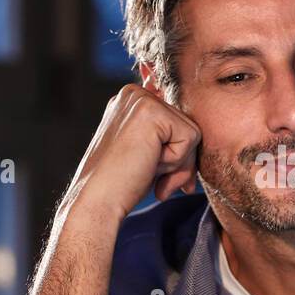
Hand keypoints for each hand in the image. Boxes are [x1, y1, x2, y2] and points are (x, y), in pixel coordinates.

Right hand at [60, 83, 202, 225]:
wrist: (98, 201)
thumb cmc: (122, 184)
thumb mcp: (147, 153)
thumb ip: (168, 139)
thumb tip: (196, 135)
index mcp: (132, 101)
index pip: (177, 123)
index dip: (174, 154)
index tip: (154, 171)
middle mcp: (135, 94)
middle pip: (187, 126)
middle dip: (178, 161)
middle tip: (151, 176)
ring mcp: (142, 99)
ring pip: (192, 133)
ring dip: (176, 163)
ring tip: (145, 169)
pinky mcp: (152, 112)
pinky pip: (191, 137)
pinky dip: (176, 161)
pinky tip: (148, 165)